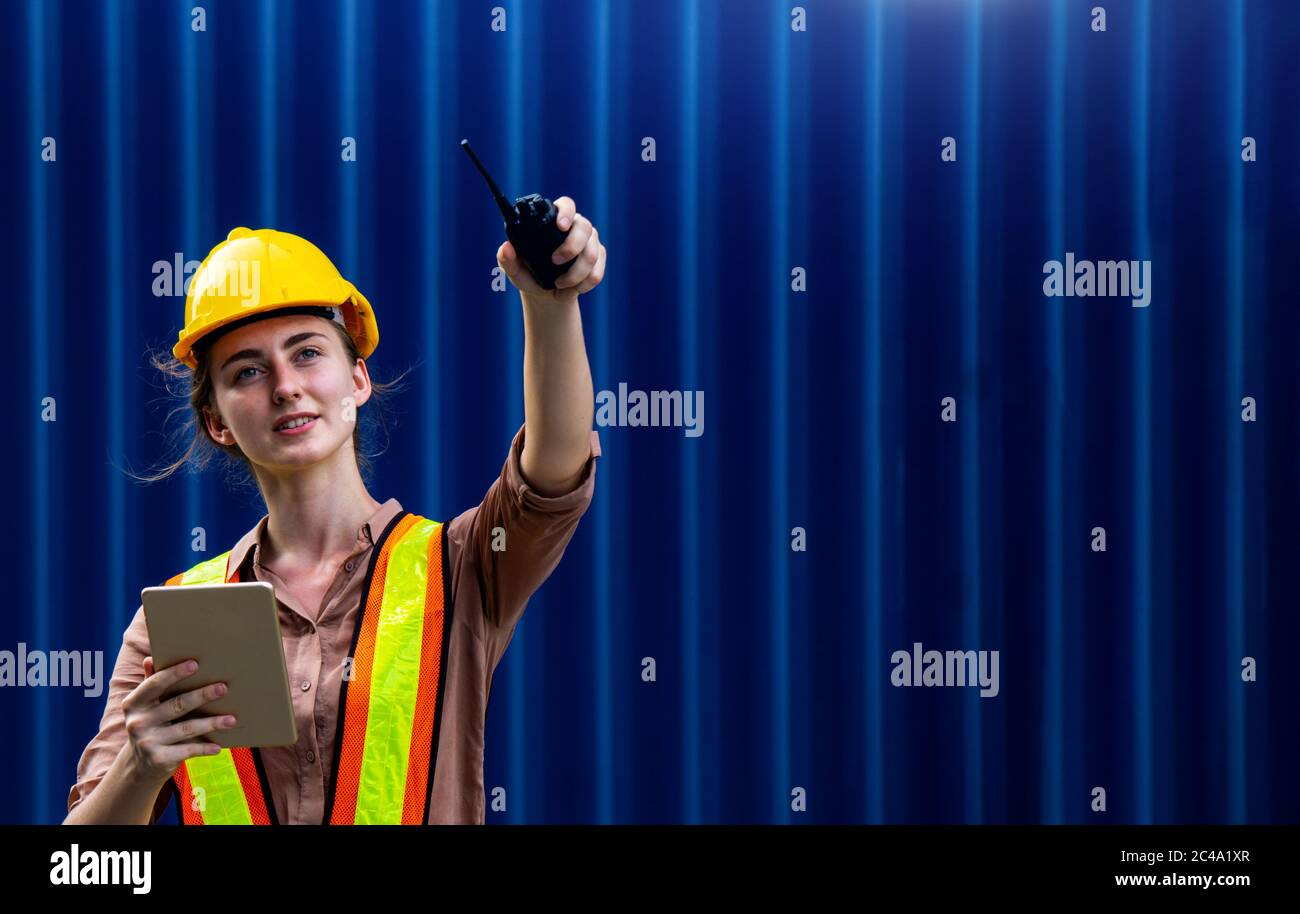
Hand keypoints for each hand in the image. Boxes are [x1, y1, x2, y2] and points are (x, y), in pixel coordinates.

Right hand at [121, 656, 238, 785]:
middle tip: (224, 687)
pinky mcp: (158, 759)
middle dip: (202, 695)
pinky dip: (204, 748)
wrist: (139, 766)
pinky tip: (218, 746)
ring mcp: (147, 742)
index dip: (175, 673)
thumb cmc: (151, 724)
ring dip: (212, 723)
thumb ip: (150, 683)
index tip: (195, 664)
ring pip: (187, 728)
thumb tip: (150, 658)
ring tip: (232, 719)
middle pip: (177, 705)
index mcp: (134, 703)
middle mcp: (138, 722)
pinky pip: (187, 751)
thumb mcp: (146, 705)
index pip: (155, 684)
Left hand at [496, 196, 605, 305]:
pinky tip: (573, 289)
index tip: (560, 226)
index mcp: (554, 221)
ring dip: (575, 274)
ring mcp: (591, 242)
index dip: (566, 212)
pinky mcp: (599, 259)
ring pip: (592, 254)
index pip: (566, 205)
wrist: (547, 295)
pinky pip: (597, 272)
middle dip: (571, 248)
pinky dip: (584, 285)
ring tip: (560, 284)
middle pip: (584, 228)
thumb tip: (506, 247)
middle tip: (555, 262)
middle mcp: (576, 227)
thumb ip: (506, 259)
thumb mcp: (514, 270)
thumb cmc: (530, 276)